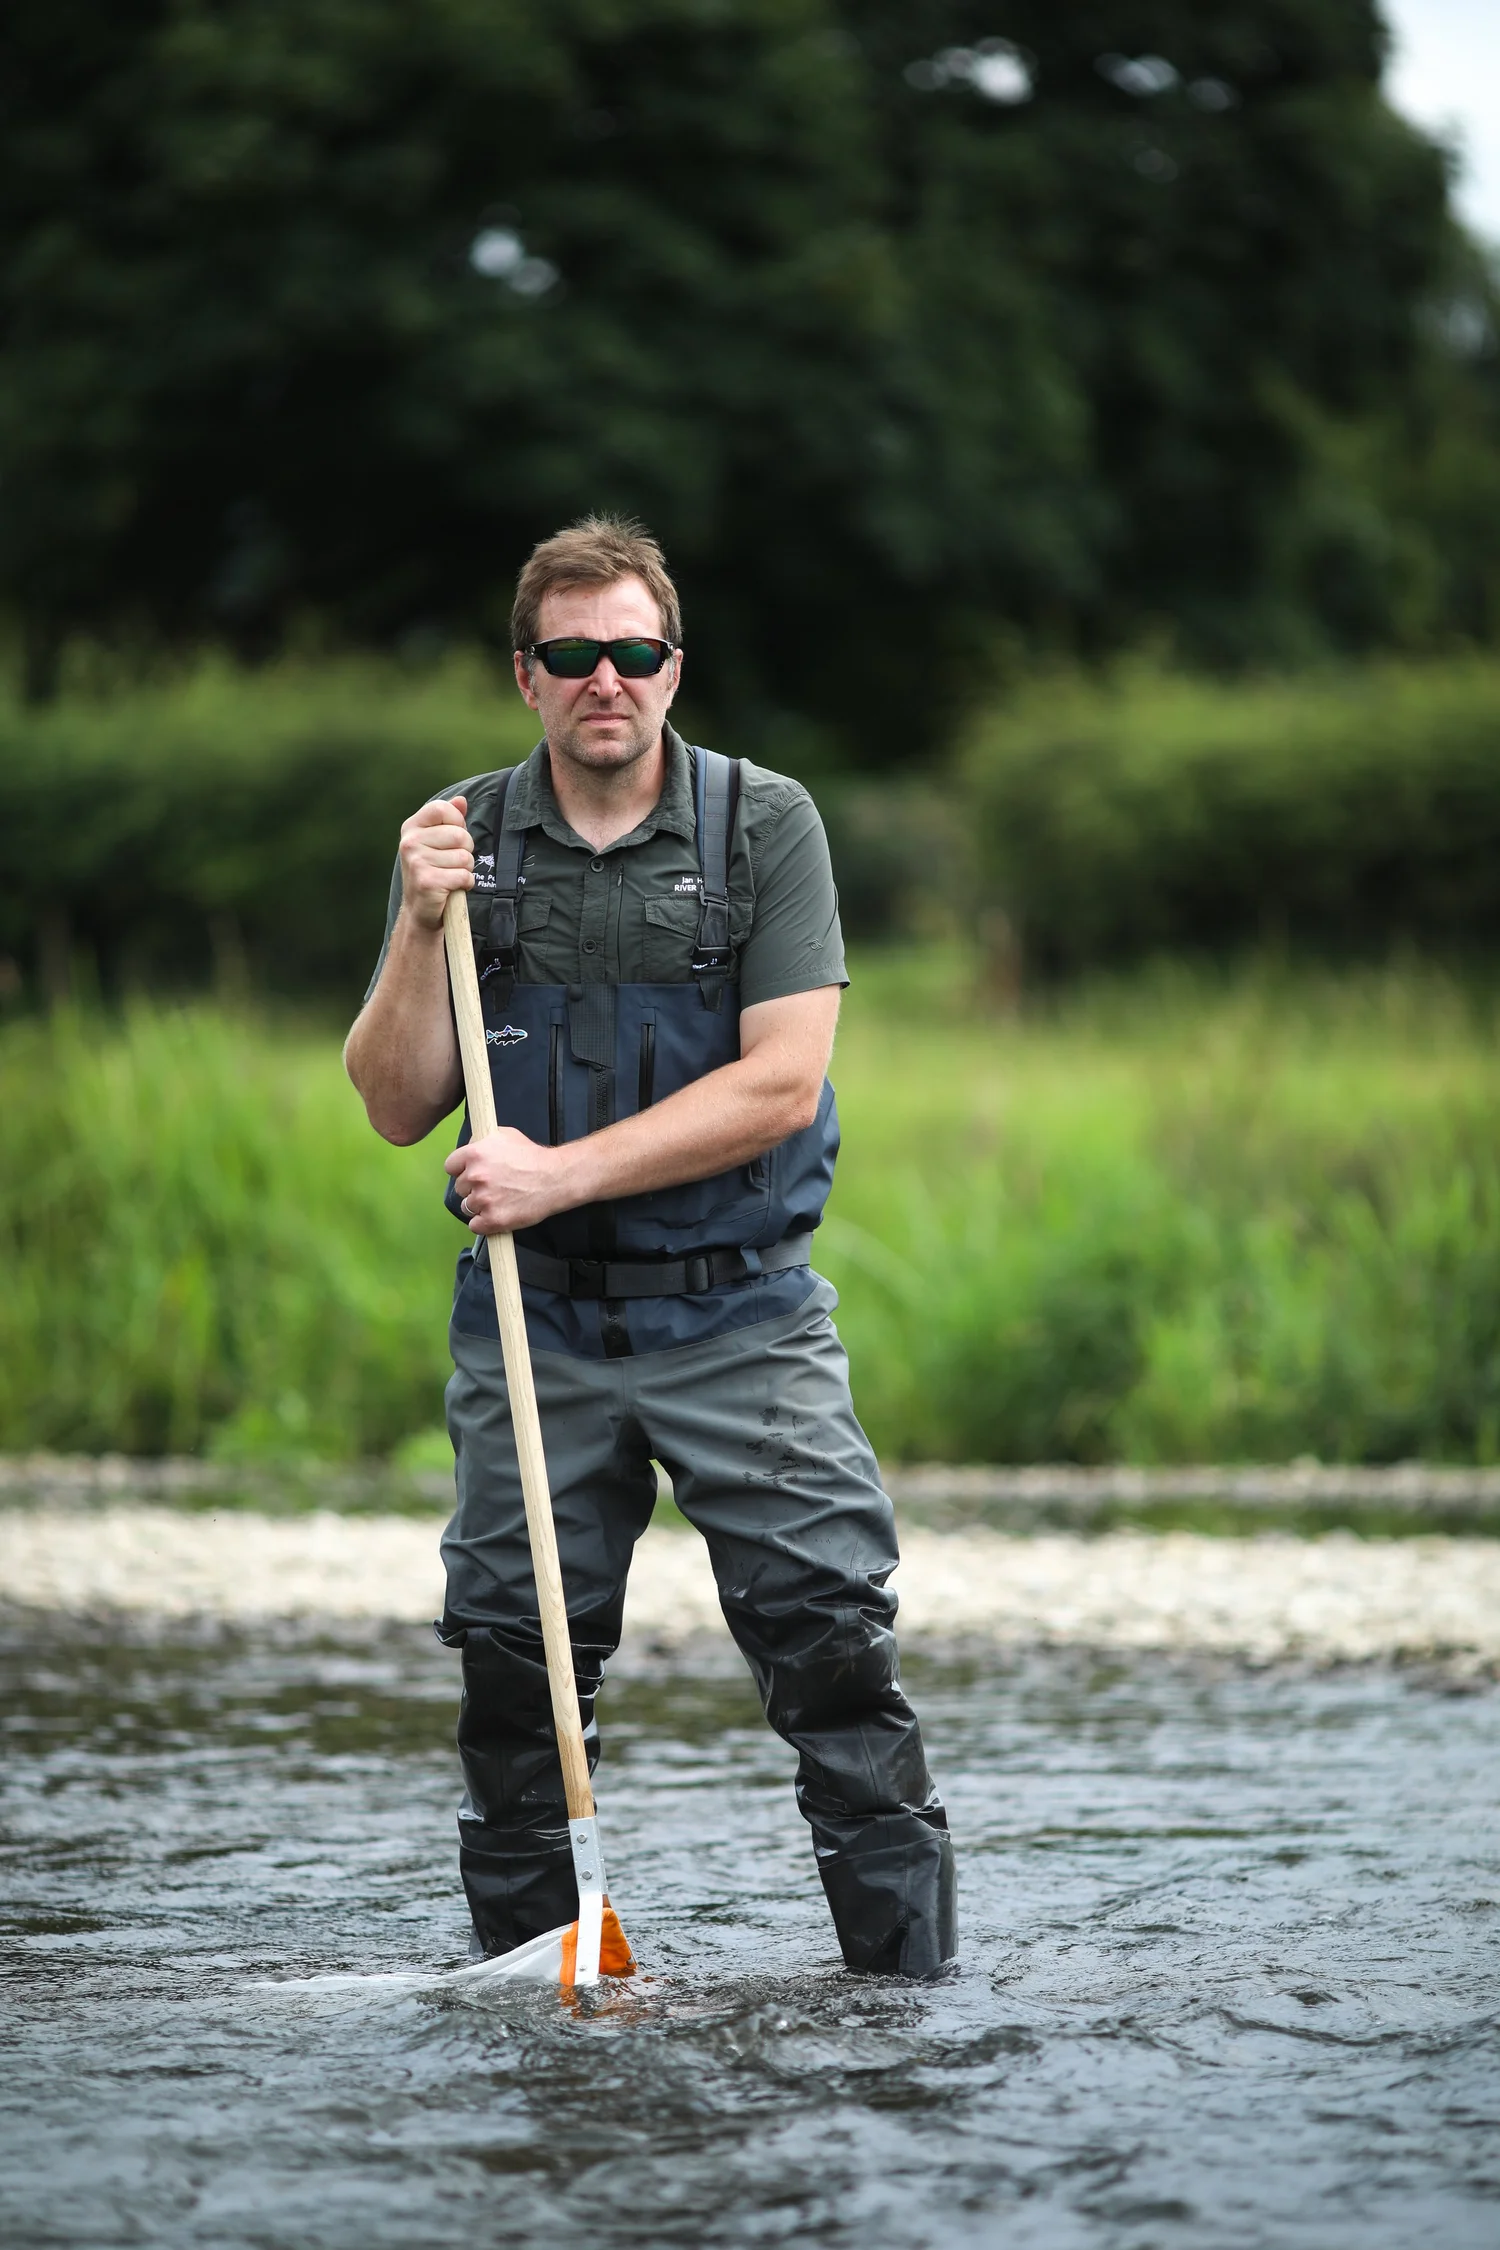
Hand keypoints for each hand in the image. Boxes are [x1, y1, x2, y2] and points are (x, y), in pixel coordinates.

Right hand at [399, 795, 472, 930]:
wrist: (419, 910)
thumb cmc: (432, 871)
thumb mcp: (437, 842)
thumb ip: (450, 820)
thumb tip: (461, 800)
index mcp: (411, 827)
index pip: (442, 809)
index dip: (458, 822)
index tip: (454, 838)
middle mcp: (410, 842)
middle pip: (459, 835)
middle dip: (466, 850)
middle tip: (454, 863)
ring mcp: (416, 862)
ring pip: (465, 857)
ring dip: (466, 869)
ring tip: (451, 875)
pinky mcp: (427, 882)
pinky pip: (464, 876)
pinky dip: (466, 883)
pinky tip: (453, 887)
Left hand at [445, 1127, 570, 1233]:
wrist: (554, 1179)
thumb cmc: (532, 1157)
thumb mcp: (505, 1135)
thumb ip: (482, 1141)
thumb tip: (469, 1146)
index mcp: (475, 1154)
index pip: (450, 1166)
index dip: (461, 1170)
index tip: (470, 1173)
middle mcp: (475, 1176)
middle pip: (459, 1188)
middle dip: (473, 1188)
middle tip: (492, 1186)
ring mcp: (483, 1199)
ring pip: (467, 1207)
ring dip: (479, 1206)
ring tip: (499, 1200)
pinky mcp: (492, 1219)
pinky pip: (475, 1226)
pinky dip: (484, 1223)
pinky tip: (498, 1214)